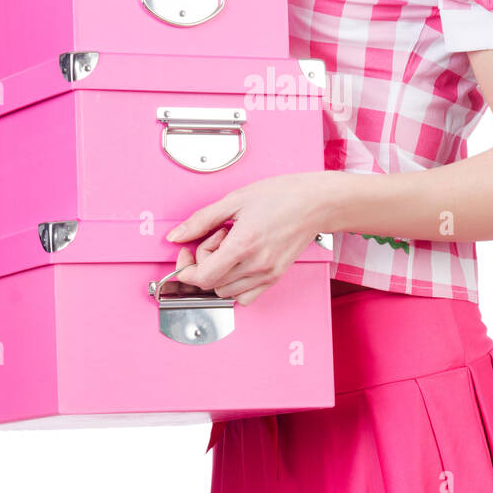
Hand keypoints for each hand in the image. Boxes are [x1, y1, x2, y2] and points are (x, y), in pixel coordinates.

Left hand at [163, 173, 327, 305]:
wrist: (315, 203)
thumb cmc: (282, 196)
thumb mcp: (234, 200)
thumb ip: (201, 220)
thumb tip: (177, 236)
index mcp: (243, 244)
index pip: (202, 277)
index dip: (185, 269)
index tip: (186, 253)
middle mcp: (256, 265)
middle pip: (211, 284)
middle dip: (204, 263)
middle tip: (217, 238)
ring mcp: (267, 274)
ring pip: (226, 292)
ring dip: (220, 273)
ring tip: (232, 246)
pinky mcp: (275, 277)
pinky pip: (245, 296)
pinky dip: (235, 284)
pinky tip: (239, 262)